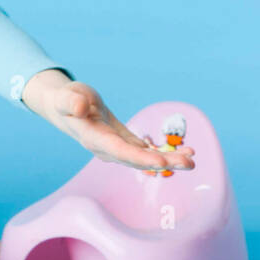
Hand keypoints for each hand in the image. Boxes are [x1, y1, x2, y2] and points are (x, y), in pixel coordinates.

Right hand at [21, 70, 194, 172]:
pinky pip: (148, 152)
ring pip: (146, 159)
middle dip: (164, 163)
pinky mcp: (126, 145)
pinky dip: (165, 152)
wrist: (68, 108)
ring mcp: (119, 150)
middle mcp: (108, 150)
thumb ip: (71, 102)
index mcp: (95, 140)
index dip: (141, 159)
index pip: (121, 152)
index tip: (161, 162)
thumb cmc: (67, 100)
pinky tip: (185, 150)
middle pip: (139, 160)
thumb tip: (79, 107)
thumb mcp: (67, 96)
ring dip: (170, 160)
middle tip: (189, 163)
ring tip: (192, 158)